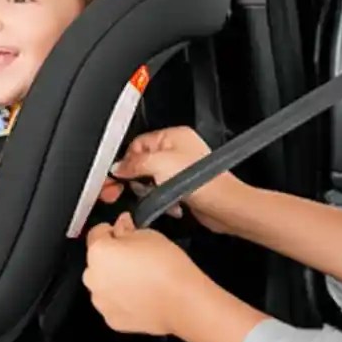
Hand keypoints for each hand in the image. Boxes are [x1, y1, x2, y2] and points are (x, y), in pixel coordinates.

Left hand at [83, 213, 204, 335]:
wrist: (182, 301)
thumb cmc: (167, 268)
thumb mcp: (148, 235)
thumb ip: (127, 230)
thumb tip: (121, 226)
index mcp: (99, 252)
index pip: (96, 234)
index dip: (110, 231)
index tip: (120, 232)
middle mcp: (93, 277)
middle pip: (97, 261)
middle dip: (112, 257)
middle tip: (135, 257)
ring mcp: (101, 301)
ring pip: (103, 284)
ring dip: (115, 279)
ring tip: (140, 279)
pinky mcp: (112, 318)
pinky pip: (112, 303)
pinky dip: (122, 299)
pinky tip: (141, 295)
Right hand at [110, 127, 251, 233]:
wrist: (223, 205)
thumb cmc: (202, 180)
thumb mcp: (158, 164)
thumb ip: (133, 164)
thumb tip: (118, 167)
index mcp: (173, 136)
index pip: (138, 143)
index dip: (128, 160)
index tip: (121, 175)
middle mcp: (178, 150)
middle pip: (143, 163)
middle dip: (141, 179)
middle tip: (143, 186)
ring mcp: (182, 169)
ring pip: (152, 180)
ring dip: (153, 192)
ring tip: (162, 196)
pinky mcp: (185, 187)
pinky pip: (163, 193)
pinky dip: (164, 201)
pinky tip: (172, 205)